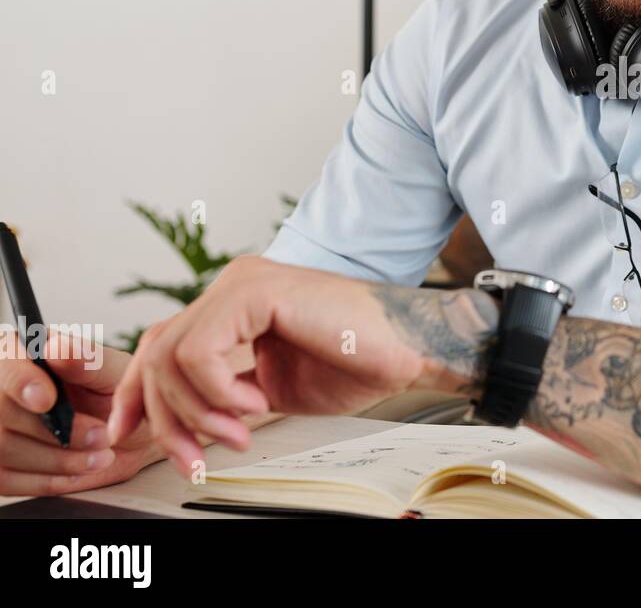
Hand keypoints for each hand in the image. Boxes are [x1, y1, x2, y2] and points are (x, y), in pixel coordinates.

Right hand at [0, 329, 159, 495]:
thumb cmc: (117, 394)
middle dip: (53, 431)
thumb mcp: (115, 373)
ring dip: (58, 460)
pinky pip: (7, 480)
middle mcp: (4, 388)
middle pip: (1, 411)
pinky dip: (50, 479)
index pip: (7, 362)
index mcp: (26, 353)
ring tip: (102, 456)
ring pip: (4, 449)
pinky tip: (81, 470)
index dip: (21, 382)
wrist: (129, 433)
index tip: (47, 400)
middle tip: (102, 436)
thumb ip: (89, 361)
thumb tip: (59, 348)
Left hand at [106, 255, 488, 476]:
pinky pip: (198, 352)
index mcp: (235, 307)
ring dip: (197, 412)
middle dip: (167, 420)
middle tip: (199, 457)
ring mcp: (241, 285)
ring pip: (169, 356)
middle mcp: (232, 288)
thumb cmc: (360, 362)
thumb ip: (225, 392)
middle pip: (156, 354)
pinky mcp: (253, 292)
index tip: (129, 435)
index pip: (161, 345)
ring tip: (241, 431)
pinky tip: (255, 404)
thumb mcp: (271, 387)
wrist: (408, 347)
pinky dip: (216, 391)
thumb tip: (181, 422)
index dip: (137, 394)